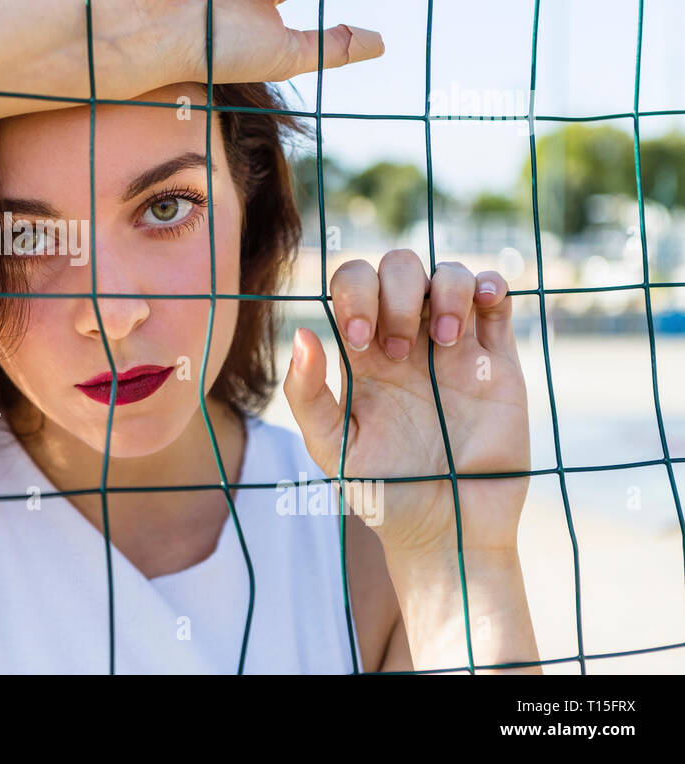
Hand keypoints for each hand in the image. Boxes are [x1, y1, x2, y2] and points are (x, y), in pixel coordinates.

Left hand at [282, 251, 530, 564]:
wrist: (448, 530)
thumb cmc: (382, 494)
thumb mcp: (333, 450)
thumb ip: (308, 395)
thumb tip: (302, 333)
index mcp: (362, 353)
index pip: (353, 285)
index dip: (355, 294)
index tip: (362, 343)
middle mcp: (406, 339)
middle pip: (399, 267)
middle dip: (396, 292)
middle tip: (397, 348)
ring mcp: (454, 346)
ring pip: (448, 274)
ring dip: (445, 289)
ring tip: (444, 342)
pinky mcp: (497, 360)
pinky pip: (496, 299)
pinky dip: (490, 284)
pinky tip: (482, 303)